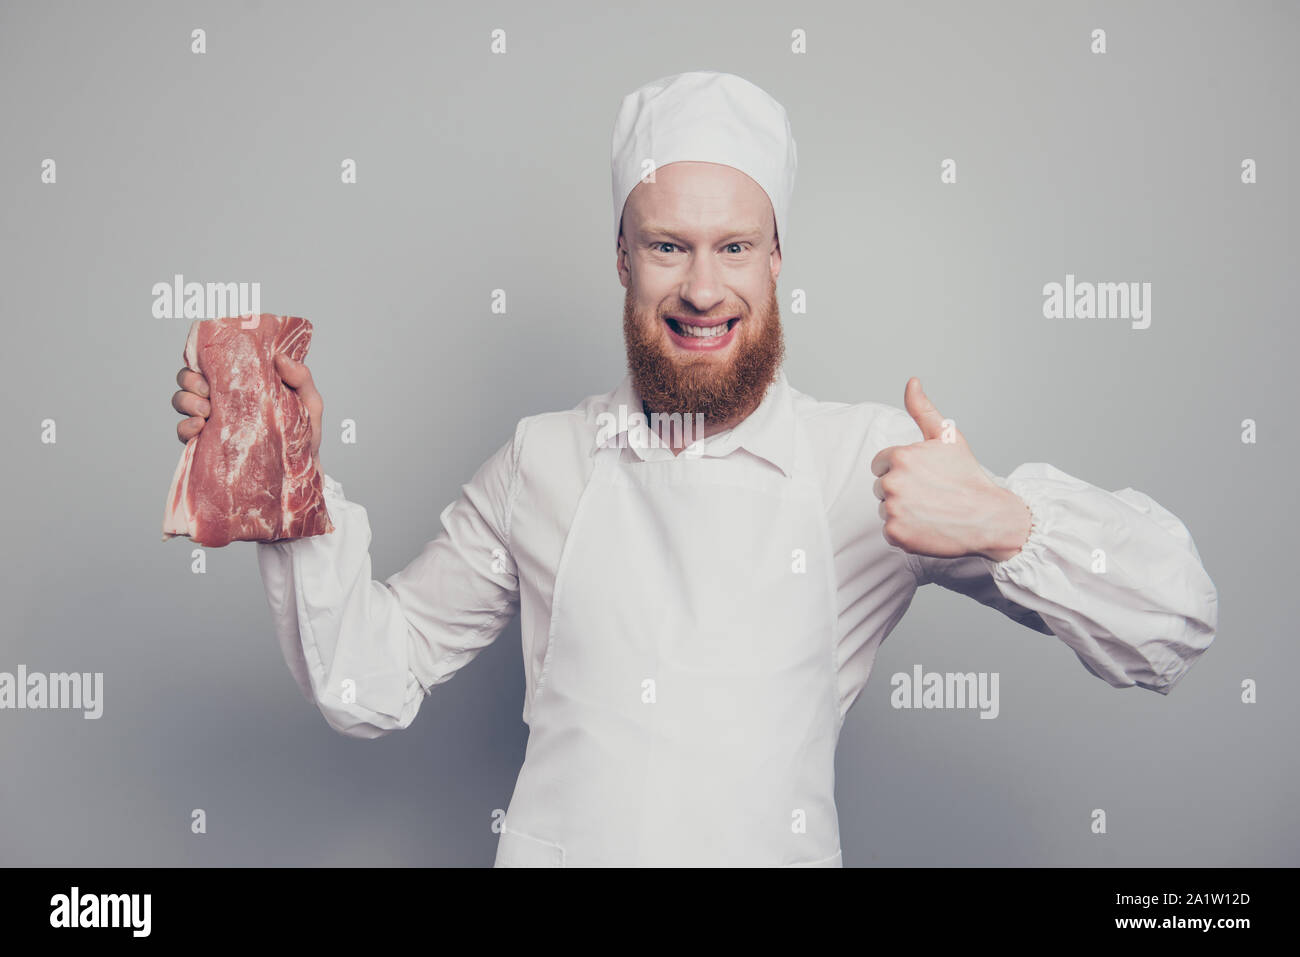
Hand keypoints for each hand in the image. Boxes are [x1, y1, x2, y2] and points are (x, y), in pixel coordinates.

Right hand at [171, 354, 322, 458]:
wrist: (300, 473)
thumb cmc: (304, 435)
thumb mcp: (310, 404)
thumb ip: (301, 379)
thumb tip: (280, 358)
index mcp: (242, 382)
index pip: (212, 361)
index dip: (203, 356)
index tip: (209, 360)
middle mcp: (222, 398)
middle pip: (189, 377)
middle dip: (190, 379)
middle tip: (207, 389)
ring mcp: (211, 420)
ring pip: (181, 400)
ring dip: (187, 401)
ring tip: (205, 410)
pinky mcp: (205, 443)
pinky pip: (183, 431)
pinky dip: (185, 426)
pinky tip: (199, 426)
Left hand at [870, 378, 1031, 561]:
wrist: (988, 517)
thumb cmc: (968, 476)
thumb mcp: (947, 437)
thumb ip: (922, 409)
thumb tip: (912, 382)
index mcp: (900, 456)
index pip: (881, 463)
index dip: (902, 469)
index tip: (923, 476)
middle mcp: (892, 482)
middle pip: (881, 486)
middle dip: (900, 489)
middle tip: (930, 494)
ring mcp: (892, 509)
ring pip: (885, 508)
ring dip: (902, 510)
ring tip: (930, 509)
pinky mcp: (895, 533)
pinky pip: (890, 530)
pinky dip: (905, 531)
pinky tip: (927, 525)